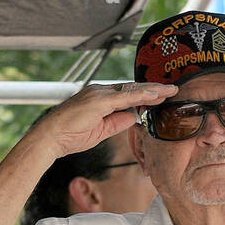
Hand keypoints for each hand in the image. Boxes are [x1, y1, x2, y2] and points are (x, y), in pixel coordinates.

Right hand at [29, 81, 176, 159]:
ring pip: (131, 90)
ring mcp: (99, 94)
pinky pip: (124, 97)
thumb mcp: (101, 131)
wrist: (52, 136)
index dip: (145, 95)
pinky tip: (153, 96)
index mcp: (101, 98)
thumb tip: (134, 117)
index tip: (160, 97)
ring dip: (151, 91)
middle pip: (132, 88)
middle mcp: (100, 91)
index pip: (128, 95)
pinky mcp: (98, 101)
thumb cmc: (72, 135)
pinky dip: (140, 96)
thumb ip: (118, 123)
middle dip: (153, 89)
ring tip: (168, 91)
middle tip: (172, 89)